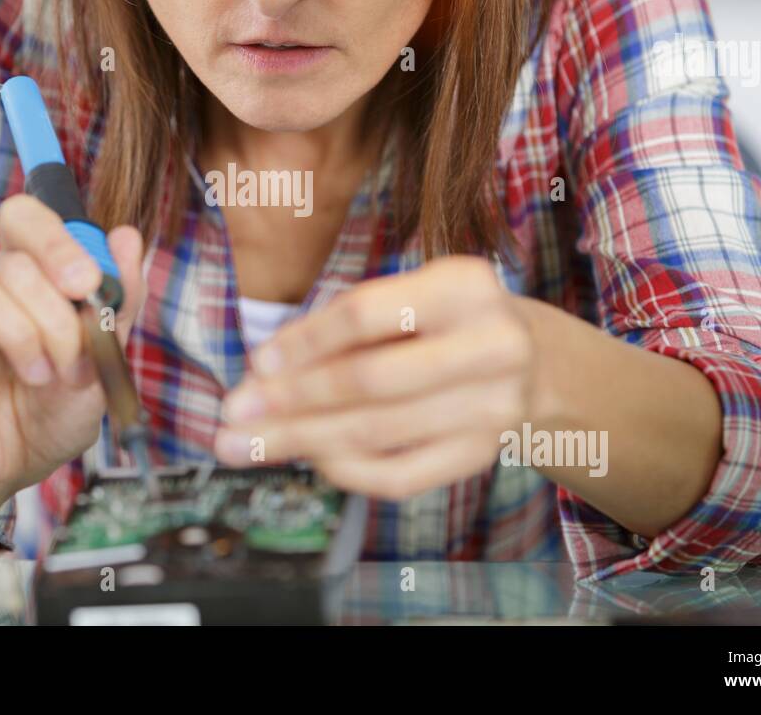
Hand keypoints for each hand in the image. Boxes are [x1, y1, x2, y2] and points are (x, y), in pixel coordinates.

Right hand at [0, 194, 145, 516]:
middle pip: (12, 260)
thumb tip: (126, 237)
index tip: (86, 285)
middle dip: (53, 317)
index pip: (27, 218)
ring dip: (17, 334)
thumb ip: (119, 300)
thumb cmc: (55, 406)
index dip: (56, 241)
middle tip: (71, 364)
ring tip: (38, 376)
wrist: (15, 465)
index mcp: (32, 272)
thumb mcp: (103, 358)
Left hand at [214, 256, 537, 499]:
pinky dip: (344, 469)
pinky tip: (307, 458)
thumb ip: (340, 328)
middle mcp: (491, 345)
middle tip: (233, 414)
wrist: (527, 360)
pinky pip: (399, 474)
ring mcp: (493, 408)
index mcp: (464, 286)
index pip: (367, 314)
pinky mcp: (481, 455)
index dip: (305, 342)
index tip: (257, 363)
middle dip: (292, 401)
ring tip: (245, 445)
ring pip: (378, 432)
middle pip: (370, 381)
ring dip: (301, 440)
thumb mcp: (405, 296)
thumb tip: (261, 373)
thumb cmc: (439, 321)